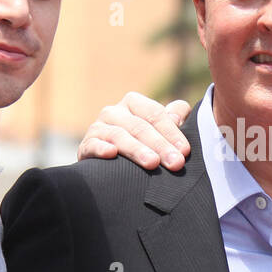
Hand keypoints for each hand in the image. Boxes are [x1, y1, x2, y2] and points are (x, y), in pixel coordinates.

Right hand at [77, 92, 191, 171]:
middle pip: (140, 126)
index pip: (155, 113)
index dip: (172, 132)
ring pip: (119, 135)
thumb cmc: (143, 145)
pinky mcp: (85, 146)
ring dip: (137, 149)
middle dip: (160, 145)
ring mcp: (97, 128)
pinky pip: (92, 145)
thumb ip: (173, 118)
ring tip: (153, 163)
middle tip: (175, 163)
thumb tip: (180, 113)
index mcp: (133, 103)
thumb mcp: (159, 130)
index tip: (185, 151)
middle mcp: (113, 112)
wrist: (111, 169)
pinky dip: (101, 148)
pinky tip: (111, 154)